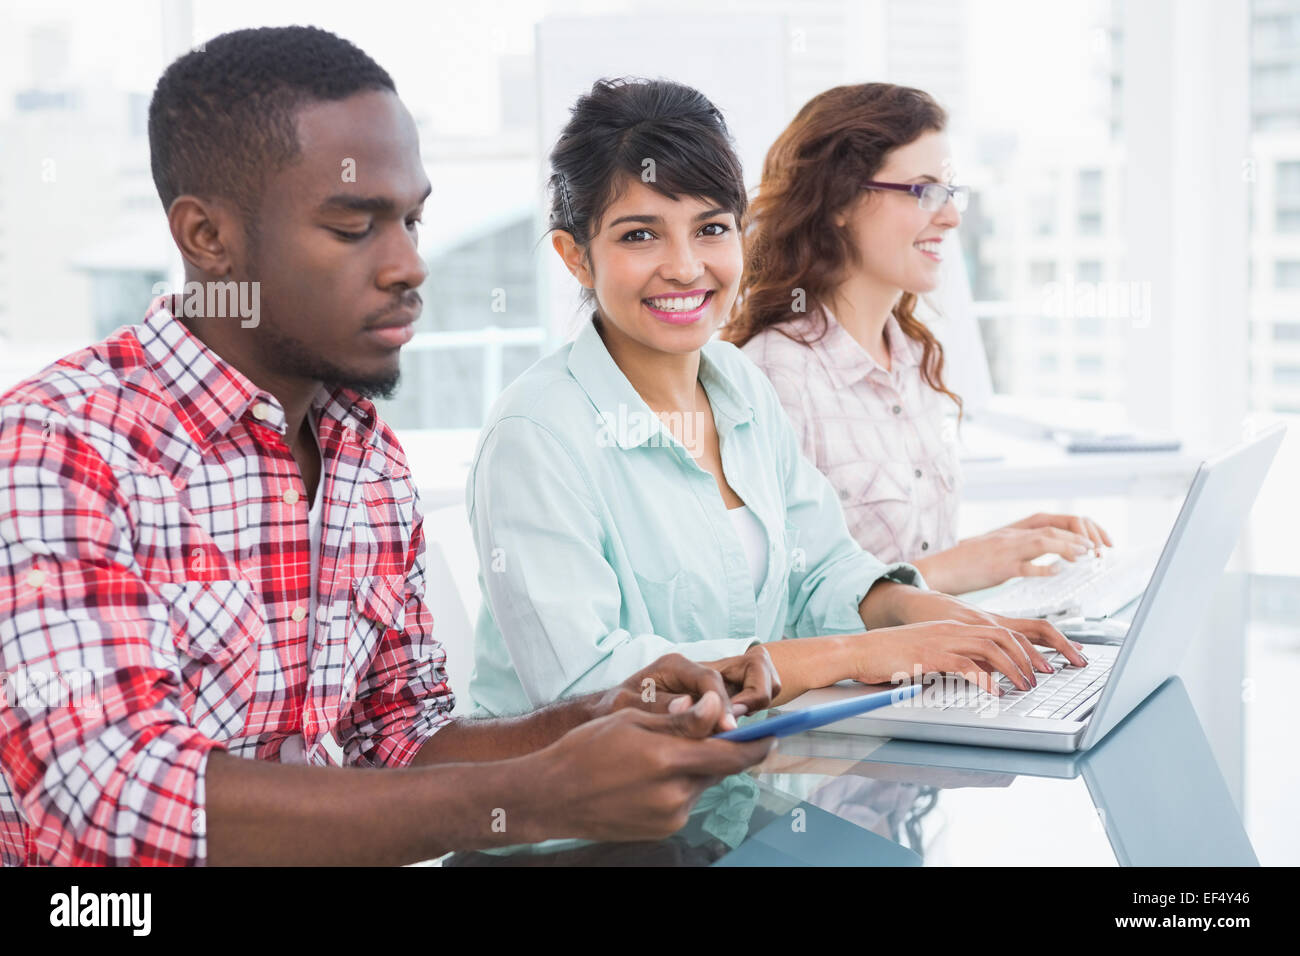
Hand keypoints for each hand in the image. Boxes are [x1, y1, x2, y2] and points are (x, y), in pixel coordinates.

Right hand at [528, 691, 774, 841]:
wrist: (552, 796)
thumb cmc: (586, 749)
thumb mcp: (633, 721)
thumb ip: (680, 721)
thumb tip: (716, 709)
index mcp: (668, 760)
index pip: (732, 754)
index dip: (757, 744)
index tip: (773, 734)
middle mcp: (674, 794)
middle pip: (719, 769)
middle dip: (717, 749)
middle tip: (702, 732)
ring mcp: (669, 817)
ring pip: (701, 784)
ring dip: (694, 767)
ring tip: (656, 756)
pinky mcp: (662, 830)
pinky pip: (685, 800)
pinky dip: (678, 784)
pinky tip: (647, 776)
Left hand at [596, 648, 778, 731]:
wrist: (607, 714)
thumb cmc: (614, 709)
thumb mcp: (624, 707)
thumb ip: (657, 706)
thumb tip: (686, 706)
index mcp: (675, 665)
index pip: (711, 678)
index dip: (721, 704)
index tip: (726, 730)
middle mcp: (696, 670)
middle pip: (747, 669)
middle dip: (751, 698)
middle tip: (738, 732)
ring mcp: (708, 684)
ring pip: (755, 678)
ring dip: (756, 701)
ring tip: (739, 733)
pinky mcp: (714, 700)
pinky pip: (749, 697)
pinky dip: (753, 710)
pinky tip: (735, 737)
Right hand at [870, 588, 1088, 691]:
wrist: (861, 650)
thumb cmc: (895, 656)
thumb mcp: (935, 654)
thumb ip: (962, 659)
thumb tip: (990, 675)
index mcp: (960, 626)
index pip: (1007, 629)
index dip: (1035, 644)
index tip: (1055, 660)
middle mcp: (956, 628)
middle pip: (1007, 634)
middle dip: (1034, 655)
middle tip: (1048, 675)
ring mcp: (943, 639)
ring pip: (992, 646)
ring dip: (1014, 668)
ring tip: (1026, 685)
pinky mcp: (929, 654)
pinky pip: (965, 663)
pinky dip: (984, 677)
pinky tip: (994, 691)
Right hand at [920, 518, 1109, 593]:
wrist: (941, 568)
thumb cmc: (970, 561)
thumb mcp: (999, 546)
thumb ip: (1024, 546)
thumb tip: (1053, 553)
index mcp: (1015, 529)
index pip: (1055, 518)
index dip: (1082, 526)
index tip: (1099, 541)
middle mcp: (1013, 534)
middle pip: (1054, 524)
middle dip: (1083, 535)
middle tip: (1099, 550)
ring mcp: (1005, 549)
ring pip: (1043, 539)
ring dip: (1069, 546)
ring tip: (1086, 555)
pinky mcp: (998, 567)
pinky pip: (1024, 565)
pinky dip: (1043, 567)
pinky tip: (1056, 571)